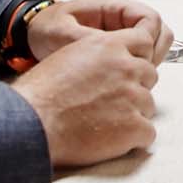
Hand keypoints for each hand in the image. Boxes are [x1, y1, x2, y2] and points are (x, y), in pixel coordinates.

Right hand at [11, 27, 159, 166]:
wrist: (33, 123)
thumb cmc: (42, 93)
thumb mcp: (69, 55)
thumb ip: (98, 55)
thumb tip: (110, 63)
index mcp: (109, 45)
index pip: (144, 42)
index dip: (136, 59)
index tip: (126, 73)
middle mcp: (125, 67)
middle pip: (149, 76)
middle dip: (135, 89)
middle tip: (110, 103)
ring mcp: (133, 96)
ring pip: (148, 106)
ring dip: (133, 115)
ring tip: (104, 123)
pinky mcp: (134, 126)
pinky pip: (148, 133)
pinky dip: (134, 140)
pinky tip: (111, 140)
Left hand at [27, 0, 170, 67]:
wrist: (31, 35)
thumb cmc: (44, 28)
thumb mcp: (60, 33)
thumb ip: (86, 40)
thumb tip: (110, 50)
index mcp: (111, 8)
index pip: (150, 19)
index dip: (149, 39)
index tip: (138, 57)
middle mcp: (121, 20)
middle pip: (159, 33)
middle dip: (153, 53)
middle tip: (137, 71)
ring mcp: (122, 36)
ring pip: (153, 48)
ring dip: (147, 63)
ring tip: (128, 78)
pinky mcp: (118, 51)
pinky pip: (139, 59)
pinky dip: (137, 70)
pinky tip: (121, 81)